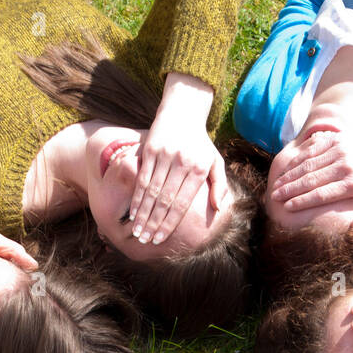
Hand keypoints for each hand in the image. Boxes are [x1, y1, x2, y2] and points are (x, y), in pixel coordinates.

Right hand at [129, 97, 227, 245]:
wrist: (183, 111)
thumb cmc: (200, 143)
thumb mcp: (216, 161)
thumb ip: (220, 185)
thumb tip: (219, 208)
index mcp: (198, 169)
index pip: (182, 203)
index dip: (170, 223)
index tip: (161, 239)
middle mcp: (181, 163)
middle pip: (165, 200)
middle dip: (154, 223)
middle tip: (145, 241)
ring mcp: (165, 156)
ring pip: (152, 191)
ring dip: (143, 214)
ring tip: (137, 231)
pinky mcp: (151, 149)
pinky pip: (142, 178)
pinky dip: (137, 197)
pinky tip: (133, 212)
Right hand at [269, 120, 352, 229]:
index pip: (321, 194)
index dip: (302, 202)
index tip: (288, 208)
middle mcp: (343, 166)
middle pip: (310, 180)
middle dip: (289, 190)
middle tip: (274, 198)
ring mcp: (338, 150)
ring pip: (308, 164)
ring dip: (290, 175)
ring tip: (276, 185)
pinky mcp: (336, 139)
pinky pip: (312, 150)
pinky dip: (297, 160)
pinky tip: (287, 168)